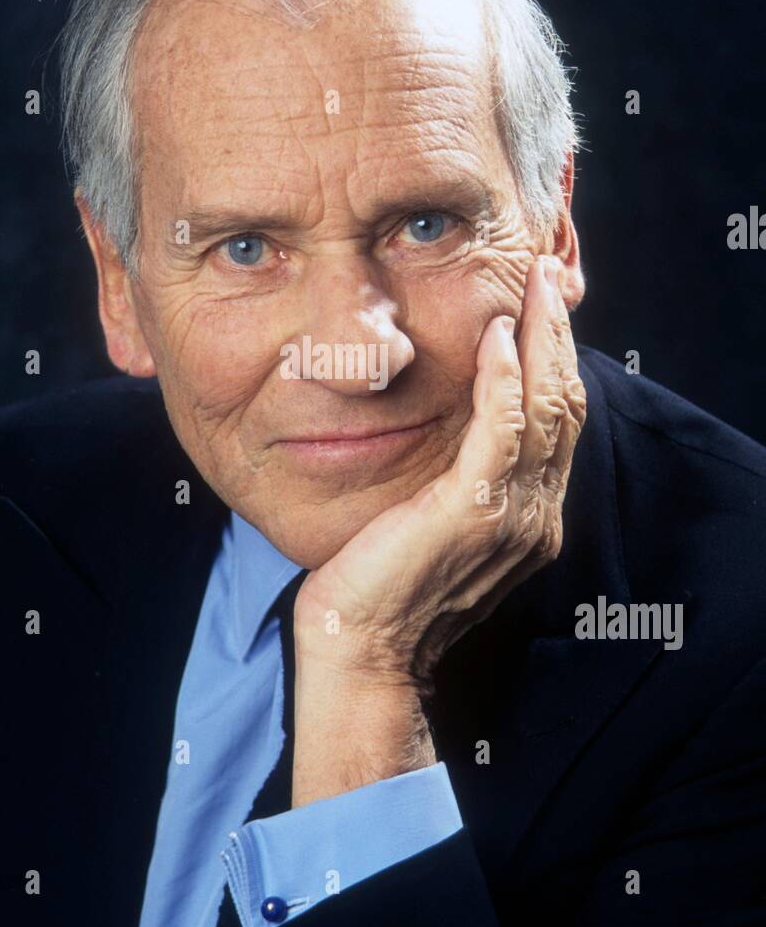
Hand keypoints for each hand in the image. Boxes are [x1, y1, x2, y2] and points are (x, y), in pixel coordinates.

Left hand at [293, 254, 586, 694]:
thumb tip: (451, 429)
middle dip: (560, 336)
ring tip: (534, 287)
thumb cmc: (381, 584)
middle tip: (550, 278)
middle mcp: (536, 516)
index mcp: (529, 518)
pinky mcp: (474, 512)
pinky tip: (497, 336)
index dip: (556, 359)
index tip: (544, 307)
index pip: (559, 422)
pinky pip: (503, 430)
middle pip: (565, 406)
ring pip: (546, 409)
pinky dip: (506, 378)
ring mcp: (511, 516)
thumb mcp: (431, 522)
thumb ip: (459, 479)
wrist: (360, 648)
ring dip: (541, 340)